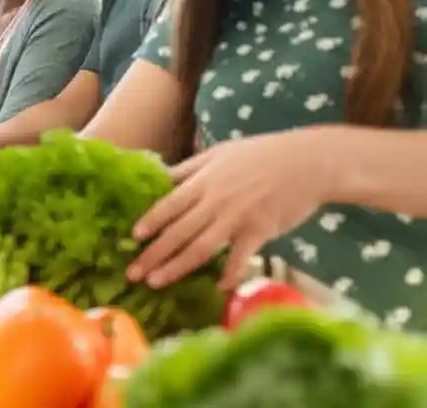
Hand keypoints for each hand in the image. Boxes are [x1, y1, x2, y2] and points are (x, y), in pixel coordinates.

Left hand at [127, 127, 339, 290]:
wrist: (307, 162)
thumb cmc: (261, 155)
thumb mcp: (219, 153)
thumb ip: (189, 168)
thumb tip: (159, 176)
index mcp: (202, 180)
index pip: (168, 204)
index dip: (150, 222)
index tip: (133, 237)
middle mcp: (214, 201)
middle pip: (177, 231)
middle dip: (152, 254)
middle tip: (132, 273)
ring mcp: (236, 218)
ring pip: (200, 247)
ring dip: (176, 267)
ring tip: (157, 282)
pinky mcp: (260, 231)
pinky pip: (239, 258)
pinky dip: (229, 273)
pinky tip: (218, 288)